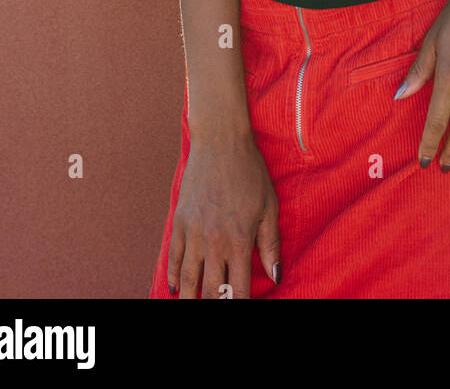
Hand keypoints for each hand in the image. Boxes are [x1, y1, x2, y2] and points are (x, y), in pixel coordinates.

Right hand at [168, 132, 279, 298]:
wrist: (221, 142)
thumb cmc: (250, 172)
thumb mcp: (269, 206)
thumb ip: (271, 244)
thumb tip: (275, 276)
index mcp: (240, 239)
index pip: (240, 289)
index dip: (241, 305)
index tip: (242, 308)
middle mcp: (215, 241)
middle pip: (212, 291)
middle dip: (215, 305)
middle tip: (219, 307)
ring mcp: (194, 232)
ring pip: (189, 279)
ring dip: (191, 299)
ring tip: (192, 307)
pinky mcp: (180, 221)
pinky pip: (173, 257)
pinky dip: (173, 277)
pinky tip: (176, 290)